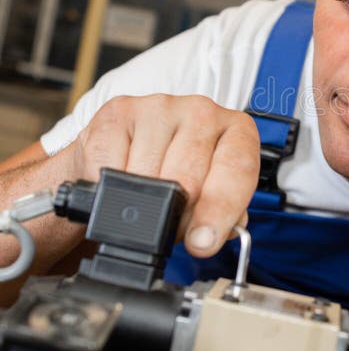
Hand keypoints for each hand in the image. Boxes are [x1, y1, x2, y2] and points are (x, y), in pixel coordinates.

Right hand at [64, 94, 259, 256]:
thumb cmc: (184, 174)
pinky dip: (107, 189)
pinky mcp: (118, 112)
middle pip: (189, 178)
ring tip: (146, 203)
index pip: (237, 169)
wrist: (137, 149)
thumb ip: (225, 215)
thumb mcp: (215, 193)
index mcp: (238, 130)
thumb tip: (207, 237)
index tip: (202, 242)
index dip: (219, 211)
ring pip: (149, 176)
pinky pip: (109, 166)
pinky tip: (119, 185)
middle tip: (170, 226)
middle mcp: (203, 112)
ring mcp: (159, 107)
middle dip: (176, 216)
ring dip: (142, 205)